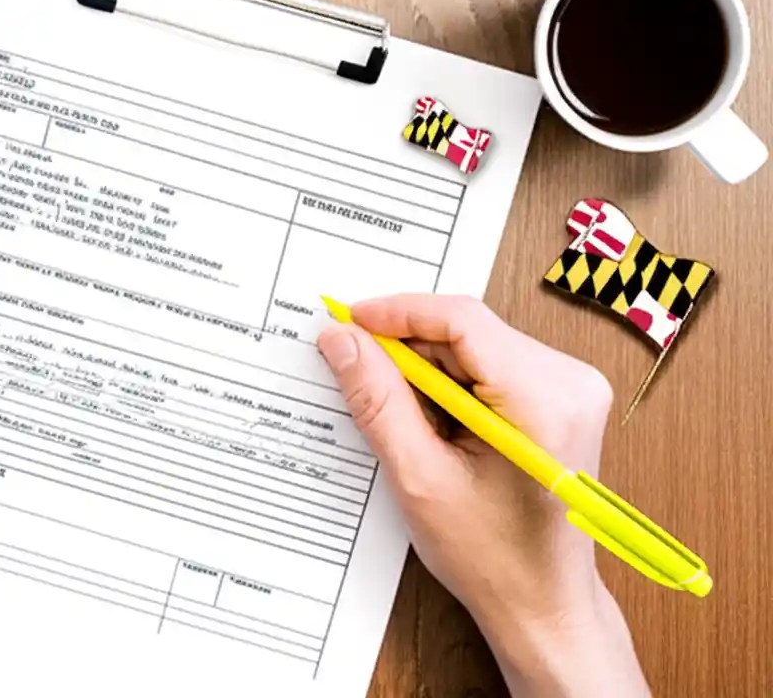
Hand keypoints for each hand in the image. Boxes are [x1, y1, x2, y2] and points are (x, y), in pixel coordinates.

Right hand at [318, 295, 649, 696]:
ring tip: (406, 421)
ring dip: (428, 368)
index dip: (398, 312)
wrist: (543, 602)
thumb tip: (342, 341)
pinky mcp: (562, 397)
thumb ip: (378, 401)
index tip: (349, 321)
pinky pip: (492, 364)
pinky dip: (451, 382)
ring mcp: (572, 387)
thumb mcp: (420, 478)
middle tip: (358, 374)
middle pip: (468, 329)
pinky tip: (434, 424)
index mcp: (545, 400)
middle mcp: (570, 382)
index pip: (463, 319)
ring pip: (476, 344)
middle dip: (407, 346)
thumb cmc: (493, 557)